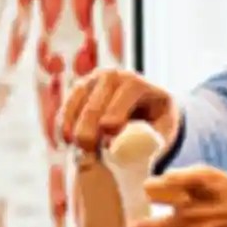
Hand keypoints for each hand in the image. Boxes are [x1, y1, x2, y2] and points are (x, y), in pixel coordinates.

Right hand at [59, 69, 178, 153]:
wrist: (144, 111)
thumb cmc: (155, 124)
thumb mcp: (162, 132)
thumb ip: (151, 141)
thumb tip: (129, 149)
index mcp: (139, 83)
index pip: (128, 90)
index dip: (117, 110)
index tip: (108, 132)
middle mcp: (114, 76)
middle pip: (97, 98)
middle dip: (89, 125)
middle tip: (87, 149)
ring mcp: (93, 80)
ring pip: (78, 101)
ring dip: (74, 126)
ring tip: (76, 149)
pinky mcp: (78, 90)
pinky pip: (67, 106)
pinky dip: (64, 125)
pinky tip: (66, 142)